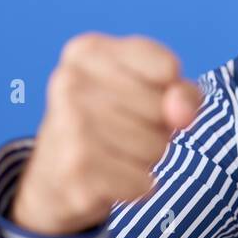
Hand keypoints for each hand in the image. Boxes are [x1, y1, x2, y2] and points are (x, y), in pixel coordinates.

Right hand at [11, 33, 203, 234]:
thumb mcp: (150, 92)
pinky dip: (136, 187)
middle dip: (158, 129)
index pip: (166, 67)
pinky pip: (140, 182)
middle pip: (161, 110)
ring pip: (154, 147)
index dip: (170, 91)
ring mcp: (68, 126)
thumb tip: (183, 114)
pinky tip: (109, 179)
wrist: (53, 178)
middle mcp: (70, 82)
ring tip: (116, 154)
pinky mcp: (75, 171)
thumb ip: (182, 93)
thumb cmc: (112, 124)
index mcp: (87, 50)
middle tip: (125, 131)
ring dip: (148, 159)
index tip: (142, 95)